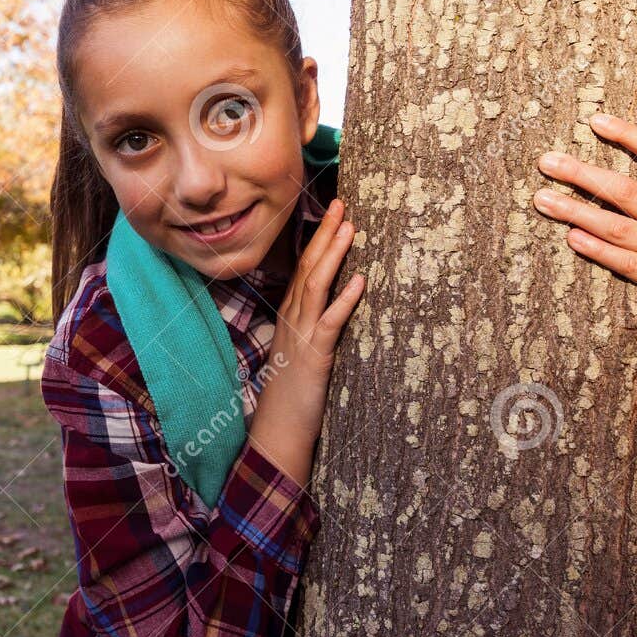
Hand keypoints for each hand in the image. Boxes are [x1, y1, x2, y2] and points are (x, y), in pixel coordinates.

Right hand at [247, 198, 365, 483]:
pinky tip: (359, 280)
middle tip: (342, 203)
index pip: (302, 271)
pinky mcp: (313, 357)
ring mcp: (300, 336)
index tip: (332, 214)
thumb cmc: (292, 400)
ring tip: (351, 226)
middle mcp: (291, 321)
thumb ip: (312, 333)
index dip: (317, 241)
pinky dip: (344, 299)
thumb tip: (331, 314)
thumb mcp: (301, 358)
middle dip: (326, 234)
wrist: (277, 433)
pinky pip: (329, 322)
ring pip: (315, 285)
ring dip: (334, 254)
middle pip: (307, 268)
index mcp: (289, 319)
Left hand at [532, 106, 636, 382]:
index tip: (594, 119)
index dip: (630, 135)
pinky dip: (600, 251)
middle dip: (583, 174)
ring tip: (541, 199)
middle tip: (545, 161)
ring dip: (578, 213)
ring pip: (619, 228)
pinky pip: (627, 265)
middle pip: (627, 191)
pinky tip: (571, 237)